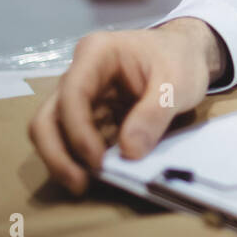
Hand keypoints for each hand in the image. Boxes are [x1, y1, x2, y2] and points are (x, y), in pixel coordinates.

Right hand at [28, 17, 226, 194]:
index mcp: (97, 54)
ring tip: (86, 185)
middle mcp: (81, 73)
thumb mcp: (178, 83)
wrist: (187, 52)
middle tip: (79, 184)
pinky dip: (84, 158)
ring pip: (55, 131)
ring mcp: (84, 95)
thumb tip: (128, 152)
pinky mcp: (92, 113)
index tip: (98, 161)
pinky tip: (103, 174)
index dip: (78, 131)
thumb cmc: (180, 58)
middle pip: (49, 116)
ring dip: (66, 160)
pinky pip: (78, 139)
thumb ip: (154, 114)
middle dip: (57, 153)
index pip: (72, 93)